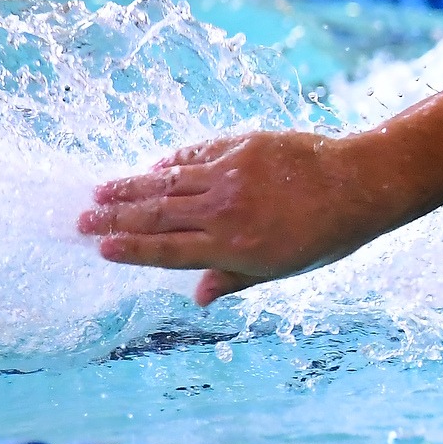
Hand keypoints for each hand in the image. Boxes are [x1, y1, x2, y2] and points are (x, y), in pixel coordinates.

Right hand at [78, 131, 405, 305]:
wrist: (361, 184)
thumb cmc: (326, 235)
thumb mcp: (282, 270)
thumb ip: (235, 278)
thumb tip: (199, 297)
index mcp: (232, 247)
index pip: (166, 251)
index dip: (129, 249)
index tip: (99, 248)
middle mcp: (225, 211)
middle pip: (157, 215)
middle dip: (115, 218)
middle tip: (81, 219)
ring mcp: (231, 174)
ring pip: (168, 182)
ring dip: (131, 187)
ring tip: (100, 192)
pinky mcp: (242, 146)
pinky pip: (196, 154)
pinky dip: (171, 162)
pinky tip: (153, 167)